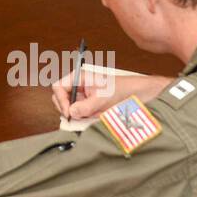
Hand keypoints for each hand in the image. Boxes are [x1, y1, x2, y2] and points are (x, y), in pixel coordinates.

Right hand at [51, 70, 171, 121]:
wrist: (137, 95)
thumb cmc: (121, 89)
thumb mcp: (102, 98)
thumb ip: (85, 106)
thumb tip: (70, 113)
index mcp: (79, 77)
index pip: (58, 87)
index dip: (61, 100)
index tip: (68, 112)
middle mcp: (78, 86)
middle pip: (61, 98)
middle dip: (67, 108)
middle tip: (76, 117)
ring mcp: (83, 97)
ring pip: (70, 108)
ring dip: (76, 115)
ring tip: (89, 115)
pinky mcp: (88, 106)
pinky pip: (80, 114)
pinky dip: (84, 118)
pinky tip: (94, 117)